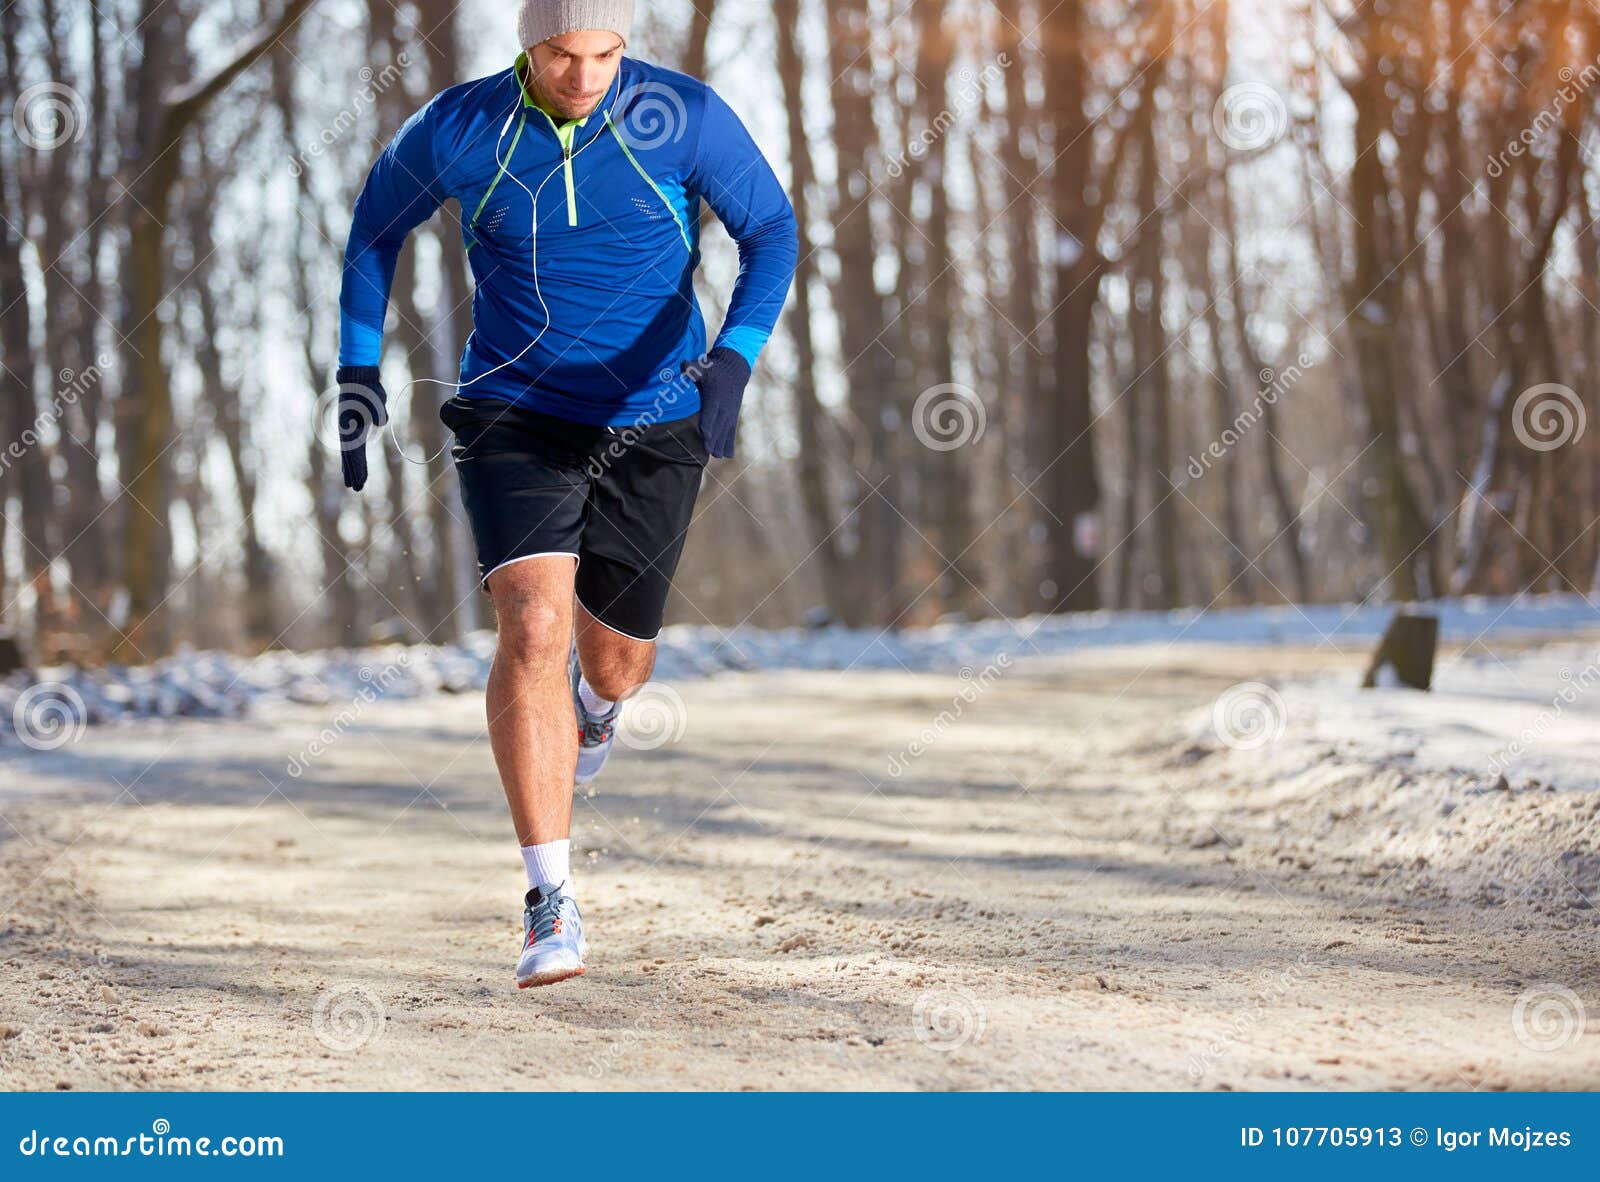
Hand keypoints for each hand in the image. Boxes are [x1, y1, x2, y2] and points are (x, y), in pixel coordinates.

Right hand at [333, 365, 388, 490]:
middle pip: (351, 455)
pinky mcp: (360, 427)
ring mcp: (353, 428)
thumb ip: (377, 411)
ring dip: (354, 468)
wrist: (361, 377)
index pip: (352, 451)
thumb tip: (381, 423)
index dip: (354, 466)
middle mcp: (349, 429)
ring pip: (353, 453)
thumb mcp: (375, 397)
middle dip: (353, 472)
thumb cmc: (367, 387)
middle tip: (355, 488)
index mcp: (348, 425)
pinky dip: (357, 458)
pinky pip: (358, 446)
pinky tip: (358, 467)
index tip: (356, 479)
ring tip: (355, 484)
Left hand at [680, 346, 751, 459]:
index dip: (708, 423)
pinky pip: (731, 432)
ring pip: (725, 431)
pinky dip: (729, 443)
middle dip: (714, 438)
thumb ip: (693, 368)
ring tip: (717, 455)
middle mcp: (725, 407)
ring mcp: (730, 413)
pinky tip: (727, 455)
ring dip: (721, 444)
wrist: (734, 370)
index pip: (711, 412)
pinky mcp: (732, 417)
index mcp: (715, 396)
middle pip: (718, 425)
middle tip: (709, 451)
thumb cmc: (714, 370)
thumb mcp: (703, 367)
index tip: (705, 434)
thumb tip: (683, 364)